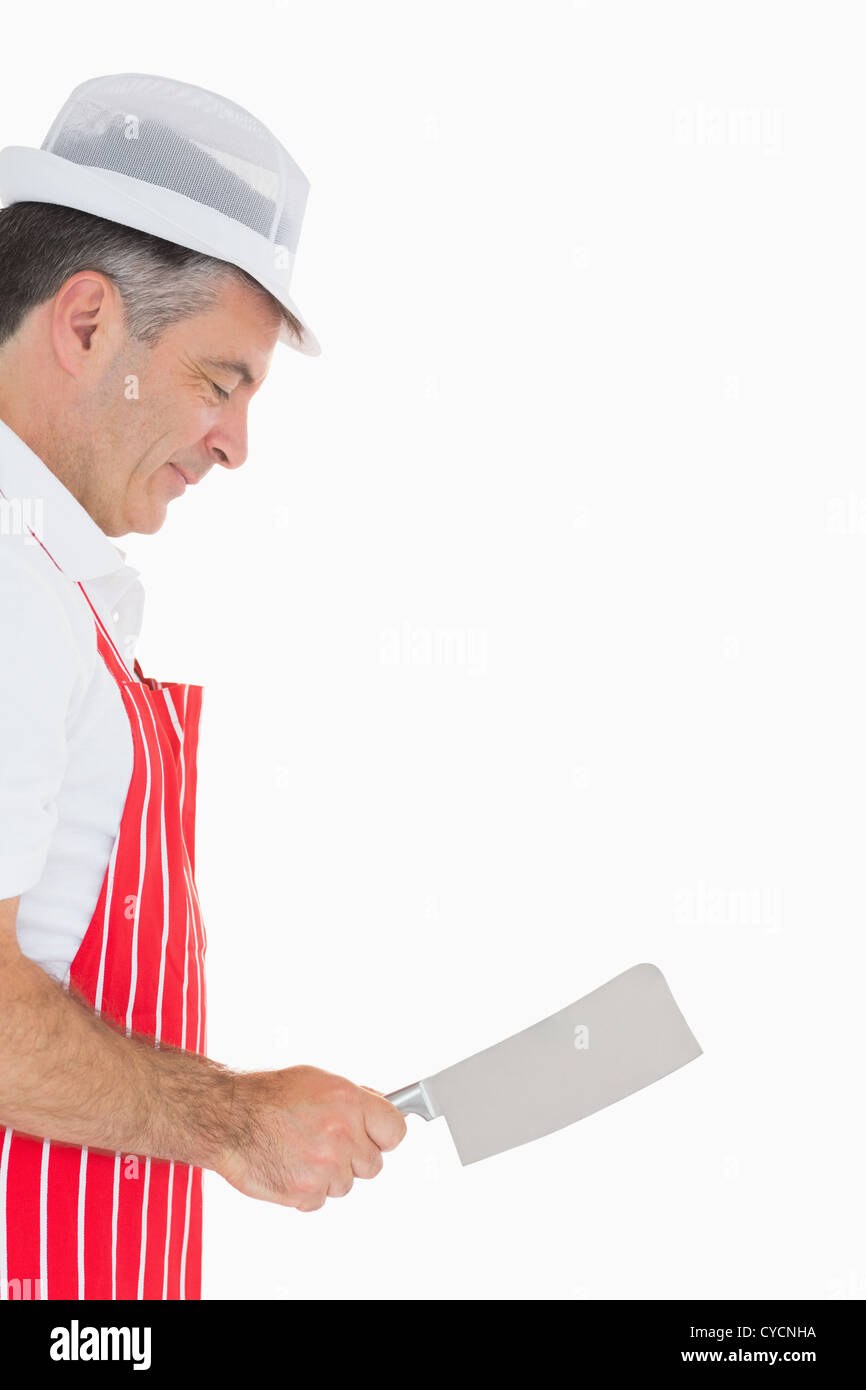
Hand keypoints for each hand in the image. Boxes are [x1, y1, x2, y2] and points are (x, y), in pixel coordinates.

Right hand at [216, 1065, 406, 1210]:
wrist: (227, 1117)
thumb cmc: (268, 1094)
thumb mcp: (317, 1080)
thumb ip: (354, 1098)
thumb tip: (380, 1111)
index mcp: (350, 1102)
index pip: (396, 1131)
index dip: (384, 1135)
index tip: (377, 1137)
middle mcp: (343, 1135)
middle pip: (373, 1164)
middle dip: (355, 1157)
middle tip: (328, 1144)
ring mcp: (325, 1166)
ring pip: (346, 1185)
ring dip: (329, 1175)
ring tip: (300, 1151)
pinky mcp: (305, 1192)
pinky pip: (320, 1200)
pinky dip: (306, 1190)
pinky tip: (289, 1166)